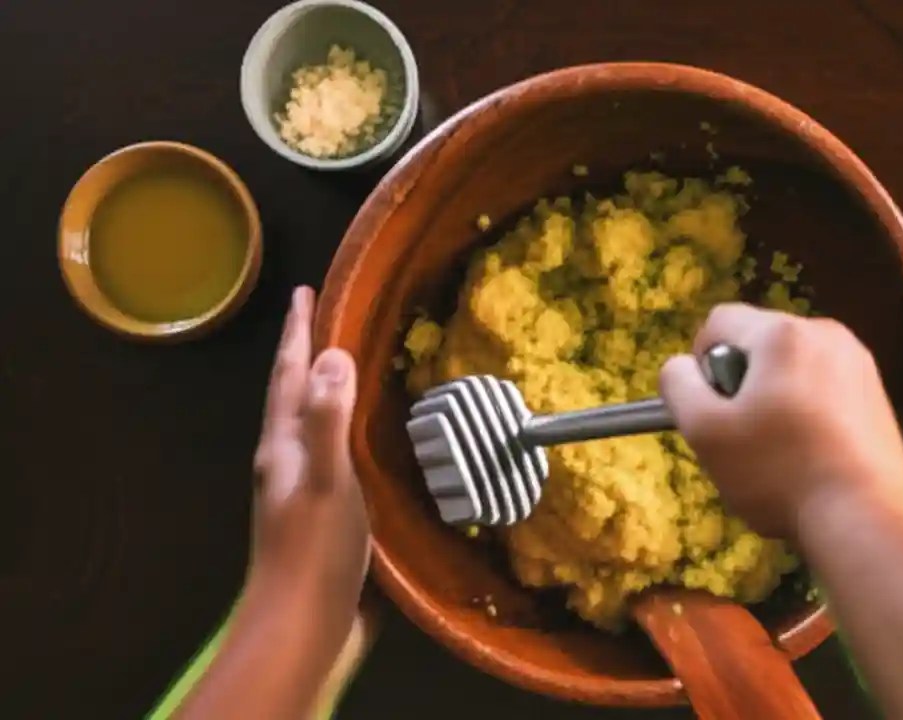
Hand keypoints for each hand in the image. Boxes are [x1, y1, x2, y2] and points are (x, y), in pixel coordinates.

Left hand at [247, 286, 369, 646]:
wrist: (304, 626)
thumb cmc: (313, 552)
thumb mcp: (326, 479)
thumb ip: (329, 419)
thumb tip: (334, 354)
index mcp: (283, 447)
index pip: (289, 376)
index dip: (297, 334)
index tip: (303, 291)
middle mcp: (288, 461)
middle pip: (295, 395)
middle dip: (307, 355)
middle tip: (323, 317)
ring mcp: (306, 490)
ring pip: (315, 425)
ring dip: (328, 392)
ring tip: (349, 366)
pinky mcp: (328, 516)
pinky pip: (338, 456)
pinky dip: (351, 433)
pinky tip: (373, 440)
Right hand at [660, 303, 902, 539]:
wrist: (864, 516)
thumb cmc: (777, 471)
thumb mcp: (706, 432)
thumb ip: (679, 387)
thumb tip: (679, 366)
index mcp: (782, 333)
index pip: (719, 321)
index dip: (701, 363)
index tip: (712, 410)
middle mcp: (825, 333)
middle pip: (759, 343)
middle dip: (742, 382)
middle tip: (744, 436)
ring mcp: (859, 362)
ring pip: (793, 367)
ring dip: (775, 398)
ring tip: (780, 452)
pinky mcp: (878, 394)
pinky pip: (825, 387)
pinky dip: (809, 412)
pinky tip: (812, 456)